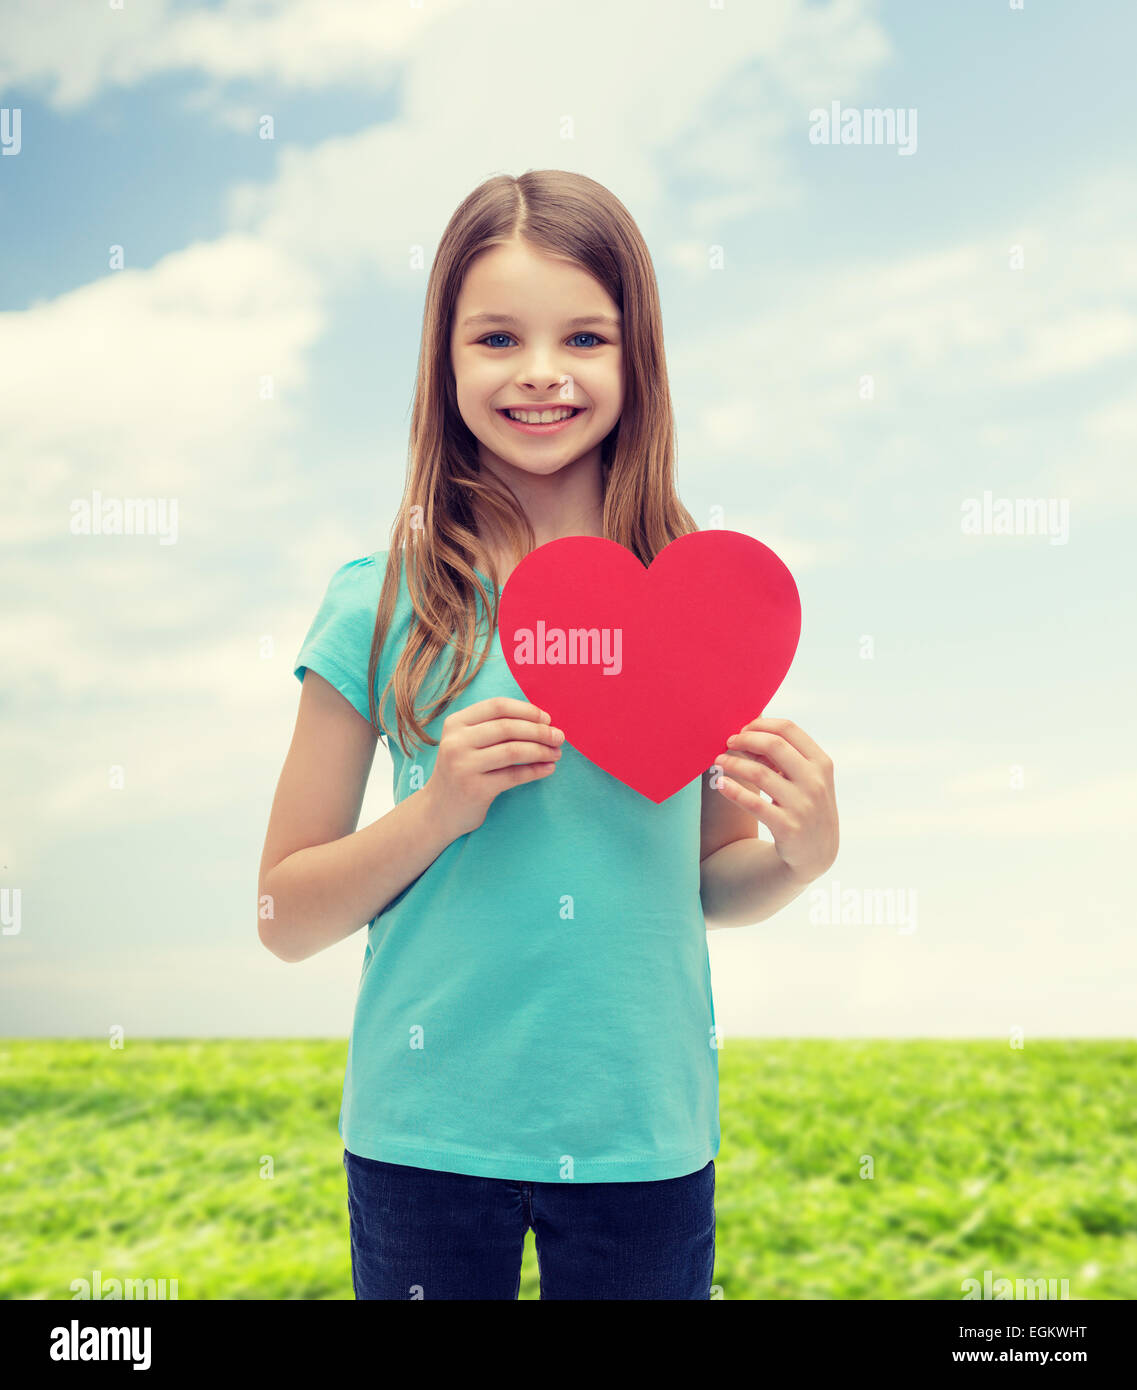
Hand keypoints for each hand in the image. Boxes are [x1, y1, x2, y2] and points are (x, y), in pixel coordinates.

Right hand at [424, 696, 563, 837]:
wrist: (438, 811)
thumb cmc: (462, 770)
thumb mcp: (466, 742)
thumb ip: (492, 727)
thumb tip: (540, 720)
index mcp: (456, 723)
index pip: (497, 706)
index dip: (526, 710)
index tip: (547, 719)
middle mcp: (456, 742)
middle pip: (508, 728)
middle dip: (539, 731)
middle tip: (559, 737)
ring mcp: (463, 766)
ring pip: (513, 751)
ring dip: (541, 751)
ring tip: (557, 753)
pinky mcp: (475, 789)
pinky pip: (514, 775)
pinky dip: (536, 771)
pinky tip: (548, 768)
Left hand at [712, 715, 837, 882]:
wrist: (816, 853)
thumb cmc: (805, 805)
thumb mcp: (807, 778)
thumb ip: (786, 756)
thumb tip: (749, 729)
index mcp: (821, 763)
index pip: (788, 729)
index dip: (761, 724)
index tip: (743, 728)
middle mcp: (815, 782)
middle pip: (773, 745)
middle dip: (745, 739)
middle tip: (727, 741)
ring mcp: (803, 805)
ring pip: (759, 773)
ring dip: (733, 763)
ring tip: (718, 761)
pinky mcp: (787, 827)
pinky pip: (753, 804)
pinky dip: (733, 791)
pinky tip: (721, 784)